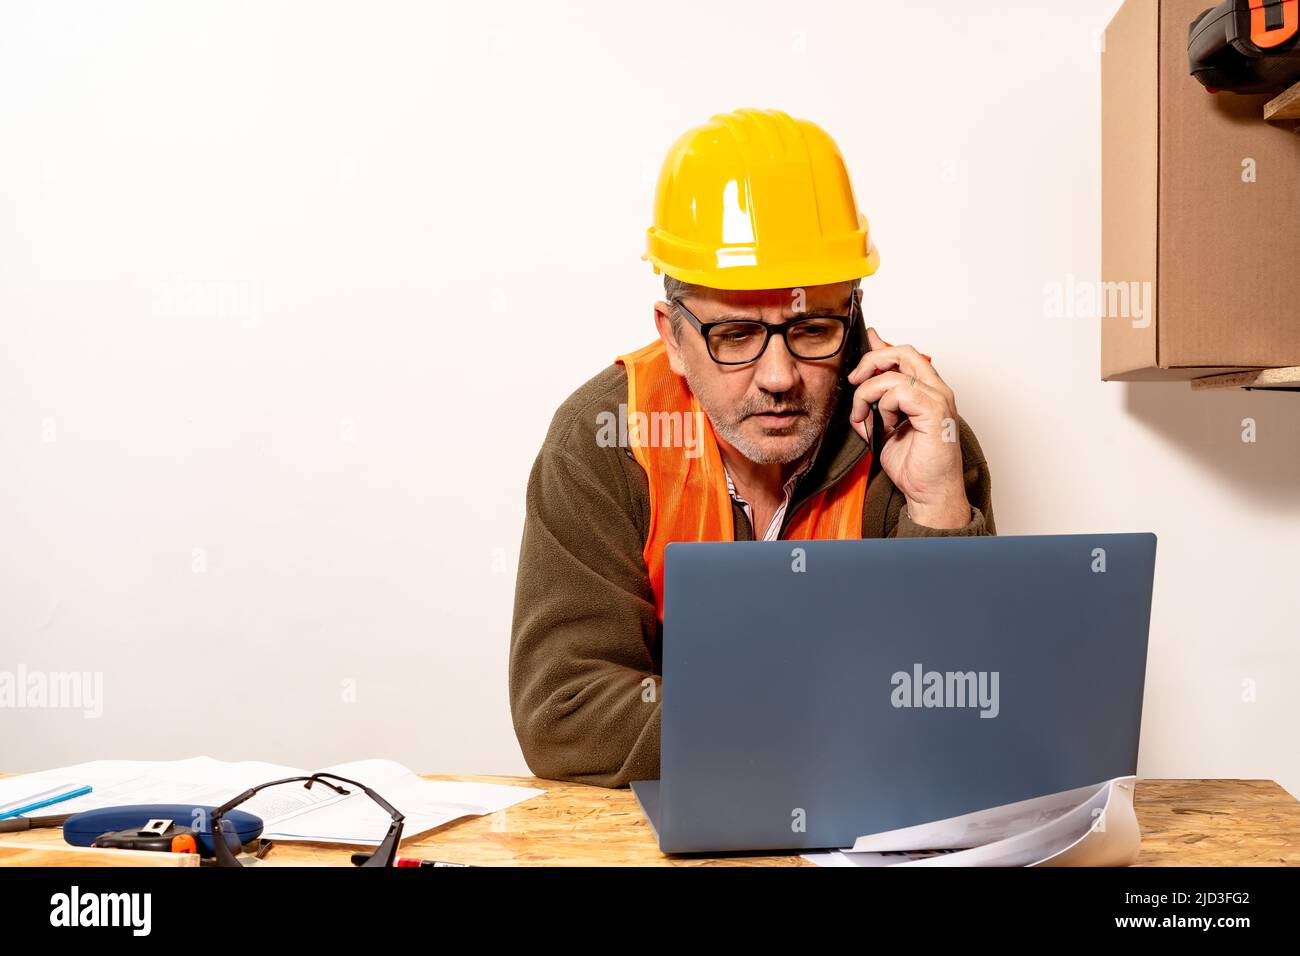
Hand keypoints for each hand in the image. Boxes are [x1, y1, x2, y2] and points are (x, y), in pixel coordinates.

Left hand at [846, 327, 970, 528]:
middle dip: (871, 361)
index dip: (881, 348)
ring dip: (869, 394)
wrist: (929, 493)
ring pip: (893, 374)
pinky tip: (885, 425)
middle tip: (855, 380)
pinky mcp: (935, 411)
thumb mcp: (883, 429)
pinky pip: (899, 392)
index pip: (905, 356)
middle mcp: (936, 390)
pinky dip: (883, 407)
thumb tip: (860, 394)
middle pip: (903, 352)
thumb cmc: (913, 466)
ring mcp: (938, 399)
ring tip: (867, 418)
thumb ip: (874, 408)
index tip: (866, 345)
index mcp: (927, 392)